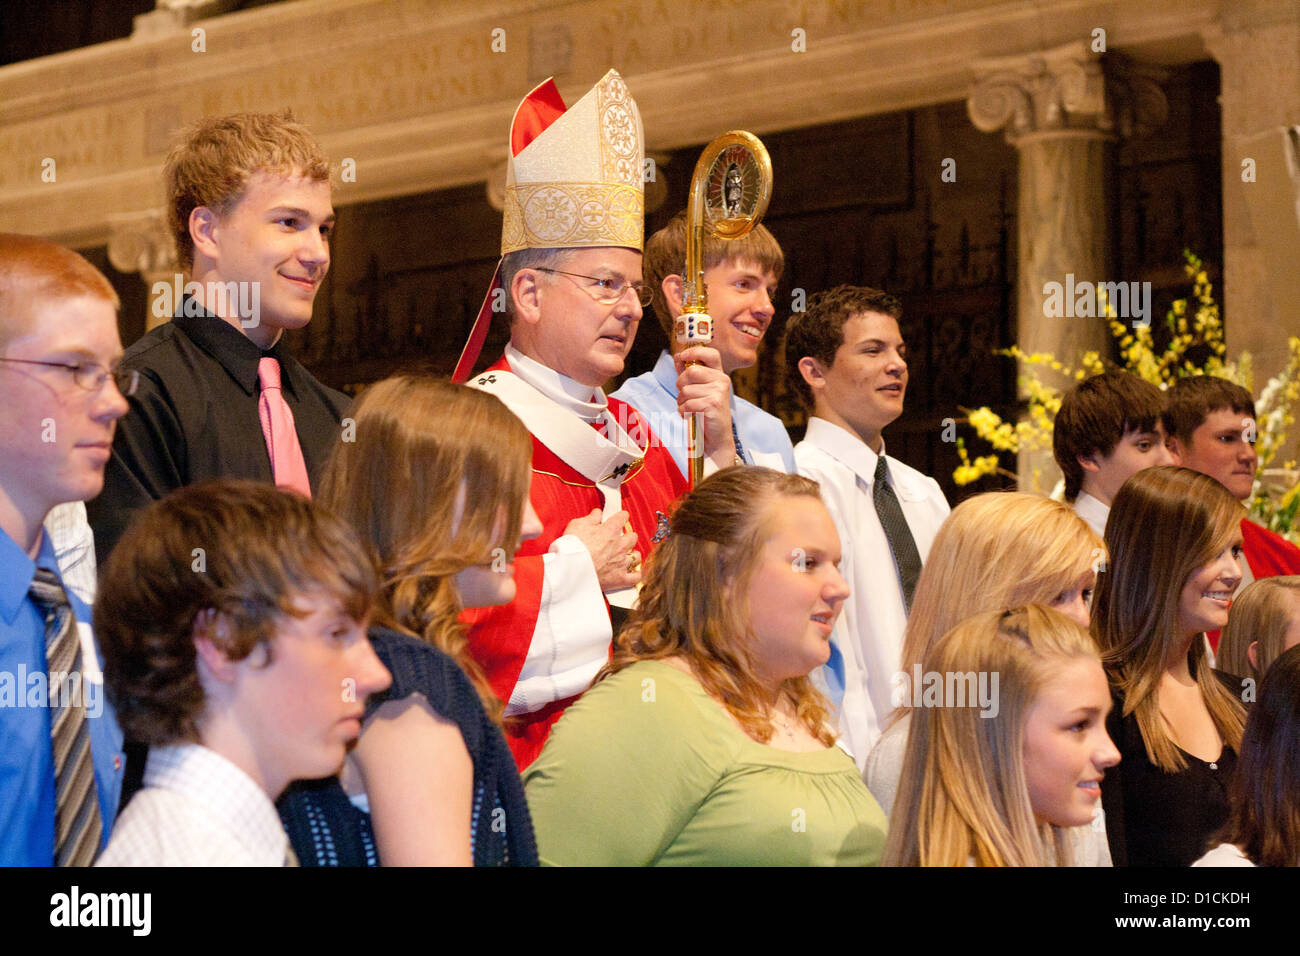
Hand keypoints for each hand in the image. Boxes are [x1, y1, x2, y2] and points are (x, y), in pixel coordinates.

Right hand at [563, 509, 641, 591]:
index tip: (619, 518)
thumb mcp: (577, 525)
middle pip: (633, 537)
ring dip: (632, 555)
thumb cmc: (572, 547)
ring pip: (636, 557)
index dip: (621, 517)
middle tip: (620, 539)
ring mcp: (621, 563)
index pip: (622, 517)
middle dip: (627, 537)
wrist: (569, 570)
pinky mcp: (620, 578)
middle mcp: (619, 545)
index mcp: (610, 530)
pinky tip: (631, 572)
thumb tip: (597, 514)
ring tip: (626, 556)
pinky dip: (635, 575)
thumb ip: (590, 518)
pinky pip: (635, 577)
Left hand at [674, 346, 736, 468]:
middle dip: (681, 385)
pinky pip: (687, 404)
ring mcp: (718, 392)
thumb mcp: (698, 390)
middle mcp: (722, 380)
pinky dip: (684, 412)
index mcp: (719, 374)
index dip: (694, 351)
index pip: (711, 353)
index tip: (682, 356)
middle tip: (686, 397)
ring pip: (686, 390)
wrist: (716, 438)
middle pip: (691, 371)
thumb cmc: (705, 413)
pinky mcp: (713, 404)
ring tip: (691, 410)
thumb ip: (689, 373)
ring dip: (681, 402)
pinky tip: (692, 417)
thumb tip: (678, 356)